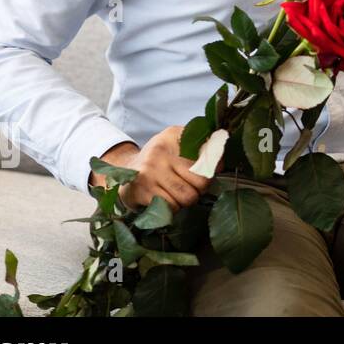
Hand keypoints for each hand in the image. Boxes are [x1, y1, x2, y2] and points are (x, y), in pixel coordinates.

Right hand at [91, 126, 210, 210]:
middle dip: (200, 190)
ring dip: (185, 201)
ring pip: (187, 198)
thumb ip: (203, 148)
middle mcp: (160, 152)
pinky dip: (172, 208)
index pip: (208, 157)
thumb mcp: (179, 144)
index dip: (211, 170)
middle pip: (201, 182)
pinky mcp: (141, 191)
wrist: (122, 170)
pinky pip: (171, 208)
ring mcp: (149, 172)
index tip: (207, 174)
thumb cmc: (160, 159)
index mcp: (173, 136)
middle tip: (191, 187)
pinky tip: (165, 199)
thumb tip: (220, 164)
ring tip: (177, 193)